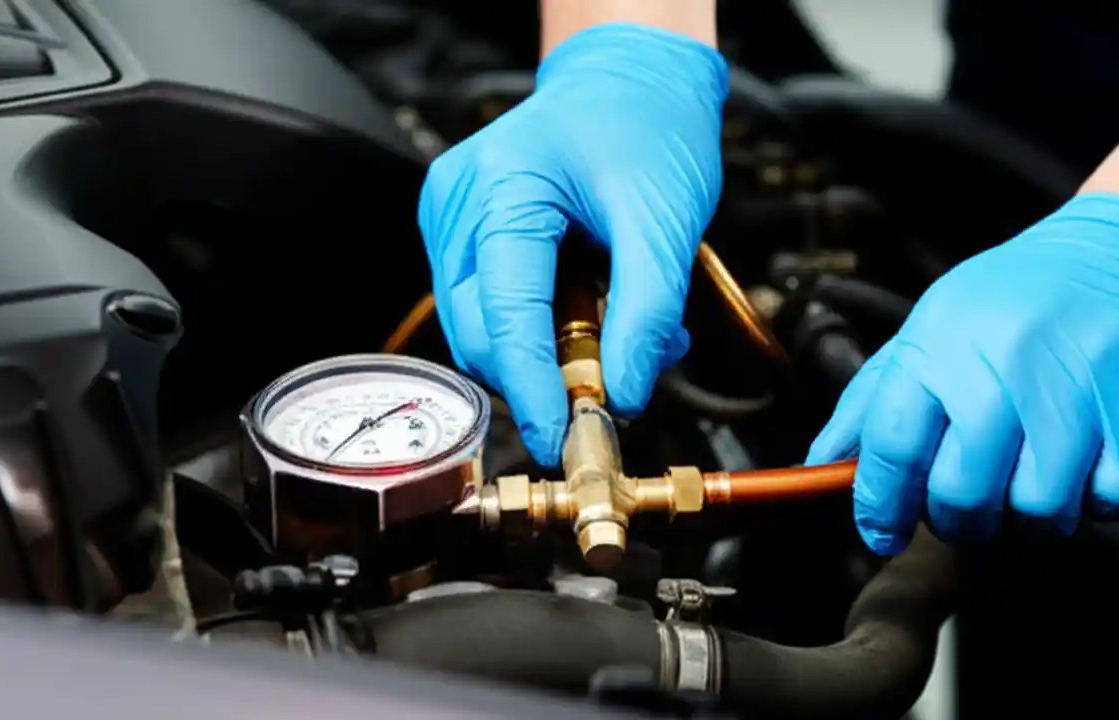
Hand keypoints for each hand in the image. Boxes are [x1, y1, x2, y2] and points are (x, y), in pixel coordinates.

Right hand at [417, 23, 728, 465]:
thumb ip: (647, 313)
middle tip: (610, 393)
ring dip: (543, 354)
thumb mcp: (666, 221)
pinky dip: (536, 327)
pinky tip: (585, 310)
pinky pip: (490, 304)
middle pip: (480, 332)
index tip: (559, 436)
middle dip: (539, 376)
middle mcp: (459, 204)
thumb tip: (627, 394)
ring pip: (481, 326)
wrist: (630, 79)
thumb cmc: (646, 125)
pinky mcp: (463, 232)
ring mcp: (452, 217)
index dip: (532, 388)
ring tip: (615, 335)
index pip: (505, 317)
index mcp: (502, 189)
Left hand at [806, 193, 1118, 554]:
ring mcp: (1076, 391)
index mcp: (942, 342)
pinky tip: (1090, 460)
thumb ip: (875, 396)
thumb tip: (823, 462)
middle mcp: (1004, 366)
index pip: (890, 447)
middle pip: (961, 494)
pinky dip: (1098, 499)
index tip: (880, 532)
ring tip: (1033, 473)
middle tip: (968, 505)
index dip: (878, 506)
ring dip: (1031, 513)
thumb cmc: (1026, 294)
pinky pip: (1110, 502)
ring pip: (1035, 510)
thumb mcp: (935, 323)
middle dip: (957, 520)